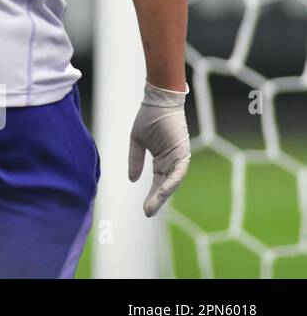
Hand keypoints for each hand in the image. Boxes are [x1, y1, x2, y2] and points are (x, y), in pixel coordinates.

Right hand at [128, 83, 190, 216]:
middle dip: (156, 200)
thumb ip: (135, 160)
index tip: (144, 210)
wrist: (157, 101)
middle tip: (147, 213)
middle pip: (165, 186)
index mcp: (161, 161)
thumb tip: (132, 179)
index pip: (157, 183)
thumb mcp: (136, 142)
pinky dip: (171, 182)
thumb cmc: (148, 118)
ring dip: (163, 195)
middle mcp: (171, 162)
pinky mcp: (183, 153)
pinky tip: (163, 191)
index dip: (152, 196)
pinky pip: (178, 172)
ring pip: (172, 182)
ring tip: (152, 206)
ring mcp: (178, 158)